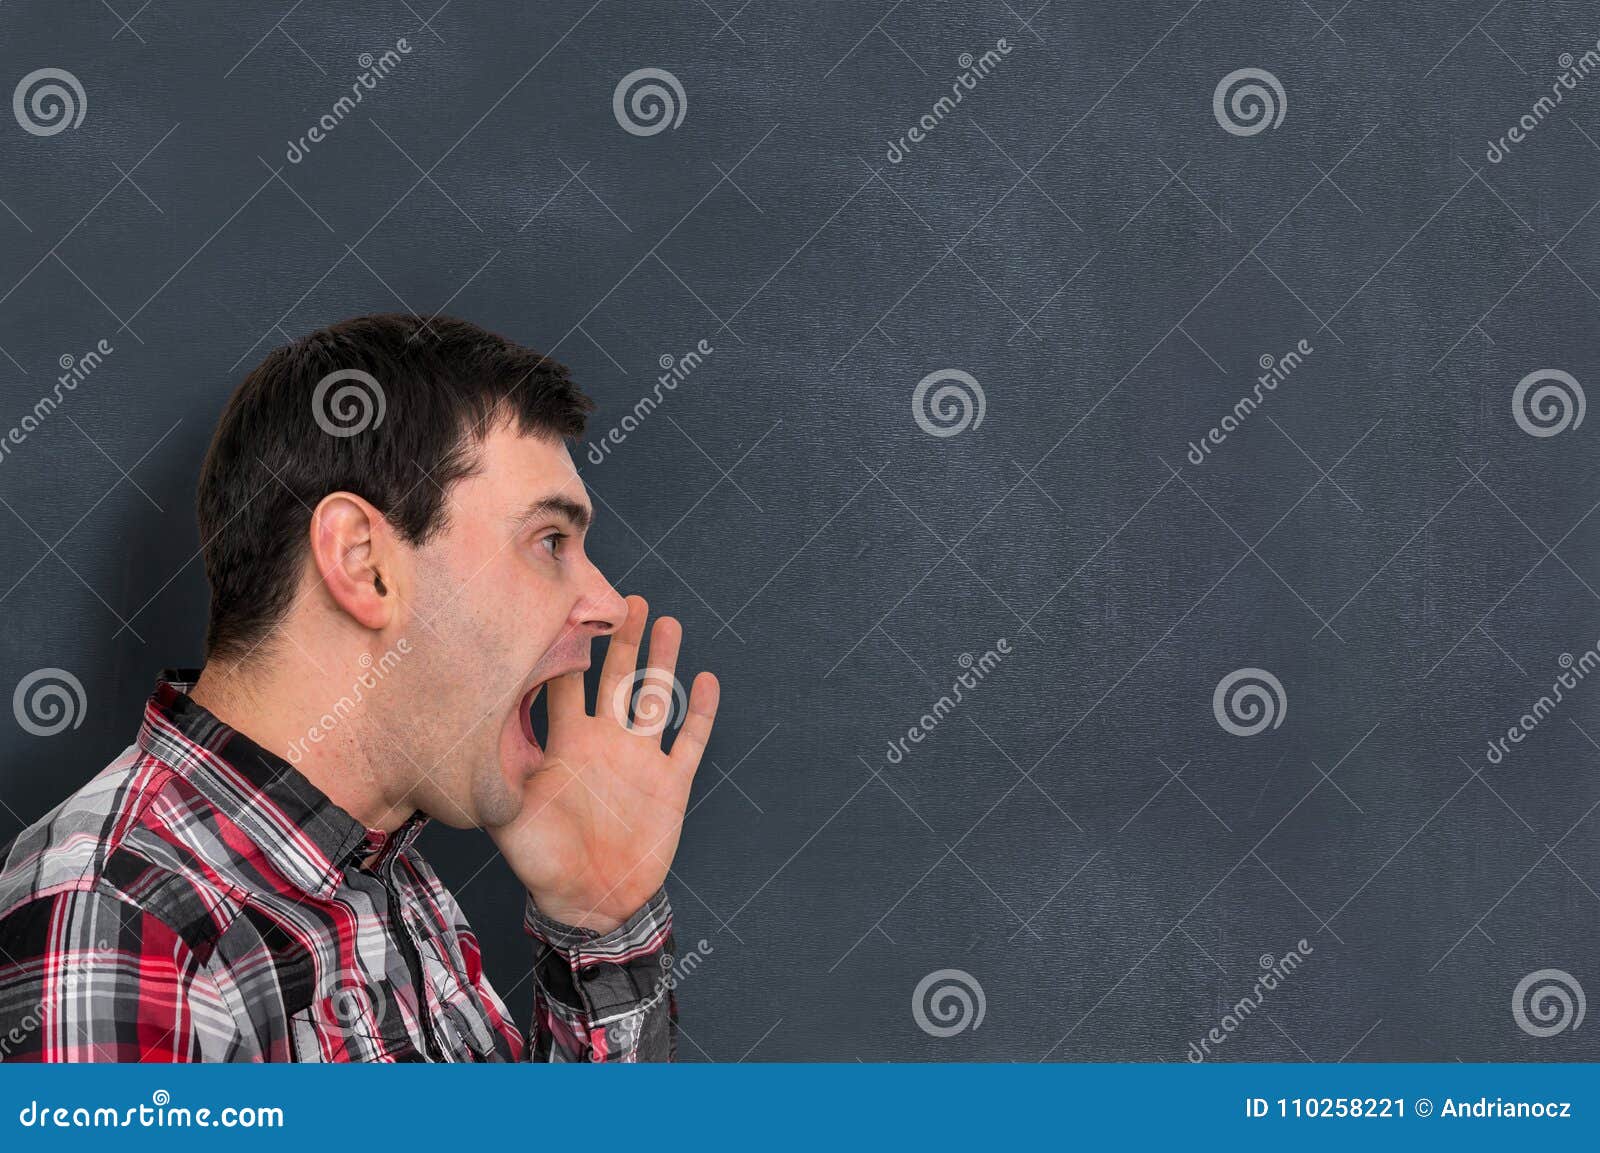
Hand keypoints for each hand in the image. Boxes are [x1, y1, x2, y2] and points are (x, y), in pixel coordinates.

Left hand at [489, 596, 718, 932]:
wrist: (588, 902)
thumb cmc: (541, 860)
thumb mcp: (508, 815)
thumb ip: (499, 772)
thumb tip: (480, 727)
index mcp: (565, 742)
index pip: (565, 685)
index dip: (566, 650)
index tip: (565, 610)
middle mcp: (604, 741)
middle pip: (614, 677)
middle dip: (620, 639)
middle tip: (626, 599)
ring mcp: (639, 759)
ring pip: (655, 698)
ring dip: (662, 662)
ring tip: (667, 622)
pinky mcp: (670, 782)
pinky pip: (688, 741)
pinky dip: (699, 713)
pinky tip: (706, 680)